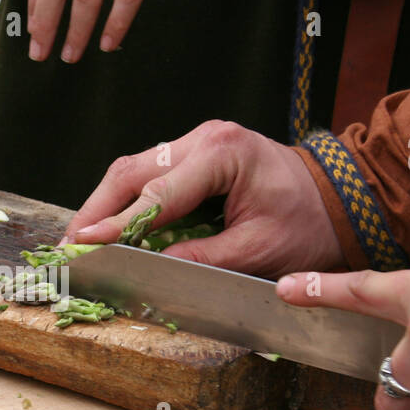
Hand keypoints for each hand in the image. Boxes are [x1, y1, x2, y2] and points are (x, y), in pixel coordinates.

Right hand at [65, 120, 345, 277]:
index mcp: (222, 154)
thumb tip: (148, 272)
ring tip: (81, 238)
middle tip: (69, 245)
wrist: (341, 200)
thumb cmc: (309, 224)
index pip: (154, 195)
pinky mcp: (195, 155)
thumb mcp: (256, 252)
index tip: (83, 245)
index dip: (114, 224)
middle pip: (131, 171)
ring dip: (105, 204)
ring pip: (133, 169)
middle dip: (96, 209)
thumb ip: (199, 259)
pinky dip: (125, 200)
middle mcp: (204, 138)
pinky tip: (109, 225)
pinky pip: (149, 174)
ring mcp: (197, 142)